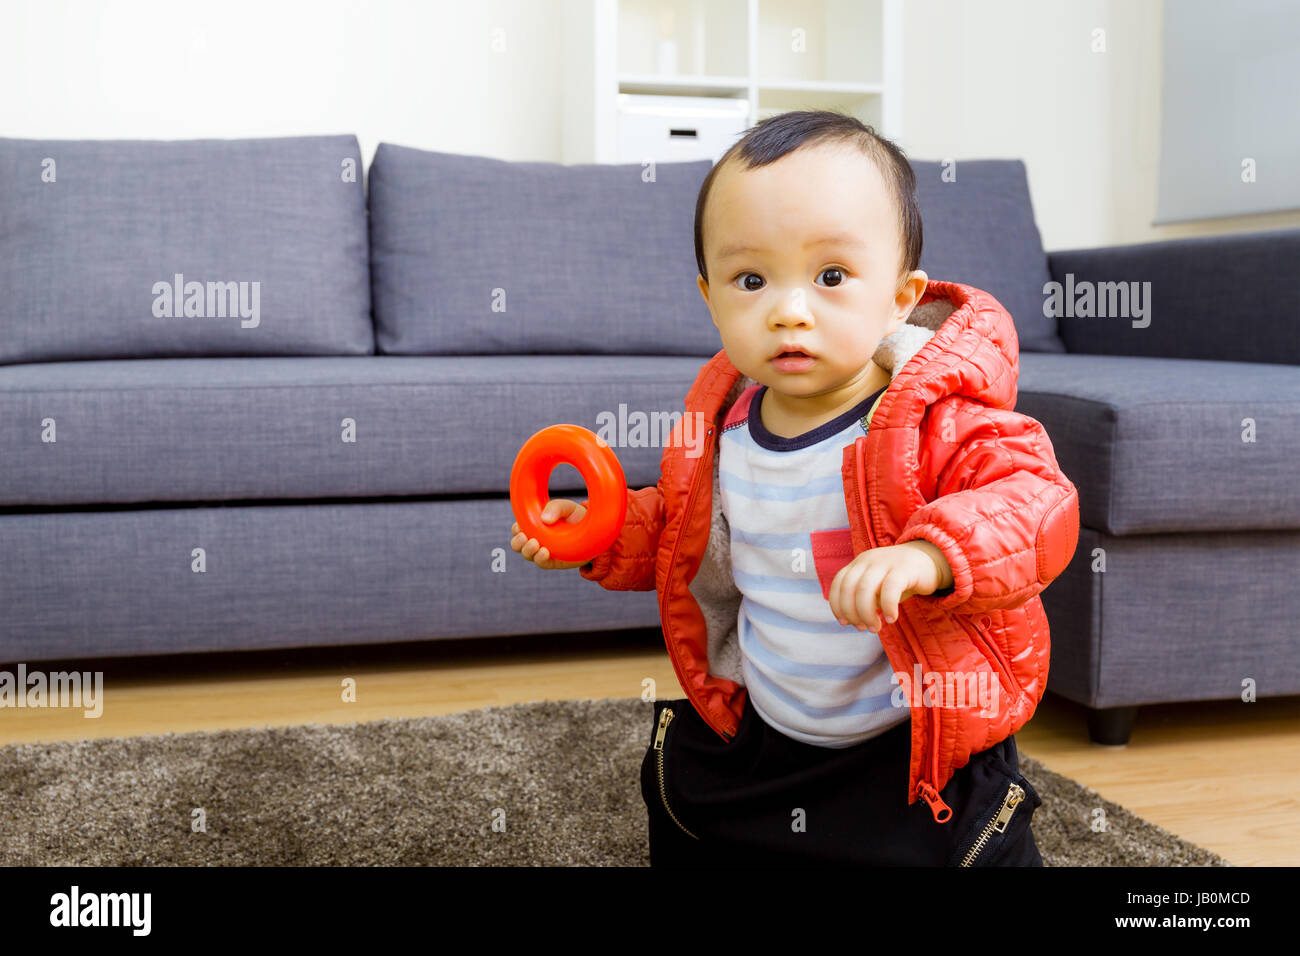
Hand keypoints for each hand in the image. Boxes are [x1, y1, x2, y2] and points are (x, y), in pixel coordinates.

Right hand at [510, 499, 590, 570]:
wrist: (595, 533)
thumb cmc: (577, 517)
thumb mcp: (567, 507)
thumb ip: (555, 507)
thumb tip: (544, 519)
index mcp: (534, 525)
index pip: (518, 528)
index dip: (516, 528)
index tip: (520, 526)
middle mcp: (536, 539)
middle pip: (517, 544)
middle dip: (517, 542)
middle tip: (524, 537)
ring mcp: (543, 551)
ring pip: (527, 555)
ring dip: (527, 551)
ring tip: (535, 544)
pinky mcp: (553, 561)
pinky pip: (542, 563)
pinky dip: (540, 558)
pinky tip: (544, 552)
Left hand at [827, 541, 947, 630]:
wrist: (930, 562)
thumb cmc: (899, 581)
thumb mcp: (877, 589)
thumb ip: (863, 600)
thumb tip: (852, 620)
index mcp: (859, 564)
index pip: (838, 583)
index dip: (837, 605)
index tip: (844, 622)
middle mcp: (868, 560)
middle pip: (849, 588)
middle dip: (851, 612)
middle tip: (862, 628)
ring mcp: (885, 562)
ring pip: (865, 589)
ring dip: (866, 614)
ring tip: (875, 628)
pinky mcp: (904, 568)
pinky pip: (890, 589)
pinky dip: (887, 607)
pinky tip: (891, 619)